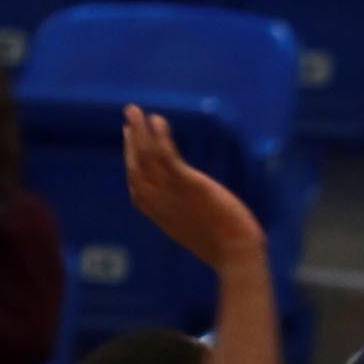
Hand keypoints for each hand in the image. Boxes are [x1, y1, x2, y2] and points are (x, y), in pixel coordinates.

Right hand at [122, 106, 262, 268]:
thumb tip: (197, 211)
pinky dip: (159, 136)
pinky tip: (158, 121)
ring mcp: (169, 192)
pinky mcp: (187, 183)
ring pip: (146, 156)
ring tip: (134, 110)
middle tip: (129, 118)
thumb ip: (189, 218)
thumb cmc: (225, 248)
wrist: (235, 253)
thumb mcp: (198, 232)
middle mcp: (157, 202)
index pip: (137, 185)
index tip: (132, 144)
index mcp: (159, 215)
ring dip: (138, 130)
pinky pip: (166, 155)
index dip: (131, 162)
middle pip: (135, 166)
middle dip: (131, 141)